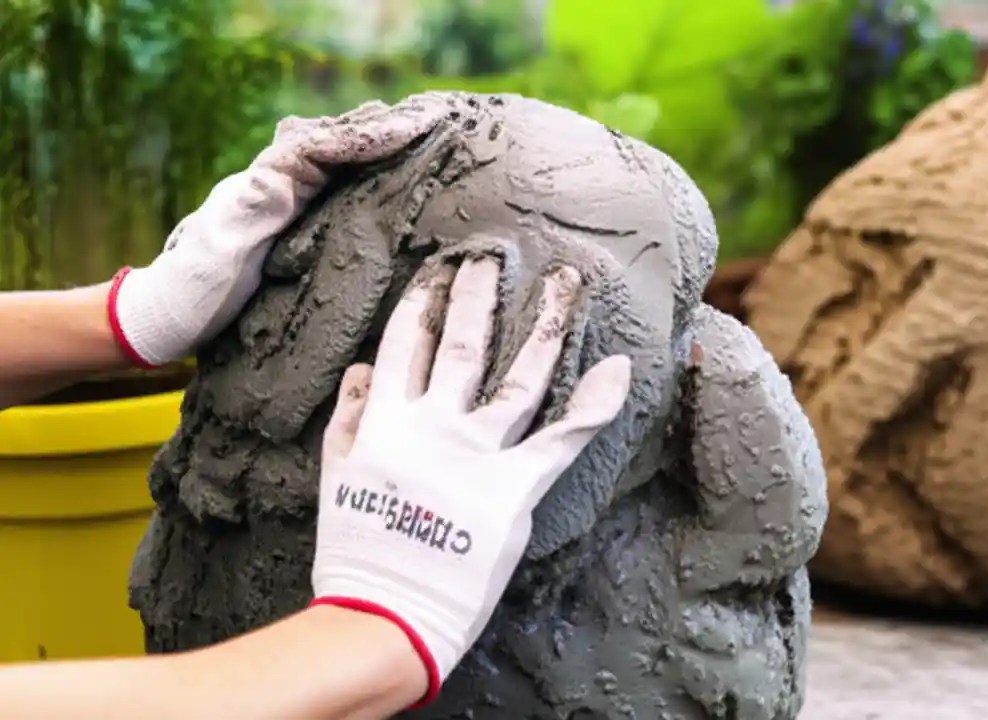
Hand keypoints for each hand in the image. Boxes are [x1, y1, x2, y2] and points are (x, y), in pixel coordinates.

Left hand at [108, 101, 440, 366]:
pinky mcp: (286, 226)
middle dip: (377, 131)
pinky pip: (331, 189)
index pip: (321, 147)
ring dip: (372, 147)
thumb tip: (287, 169)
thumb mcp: (221, 252)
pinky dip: (361, 175)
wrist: (164, 318)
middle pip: (331, 144)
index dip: (365, 138)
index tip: (409, 132)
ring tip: (415, 136)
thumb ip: (252, 211)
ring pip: (333, 163)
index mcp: (263, 187)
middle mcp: (274, 186)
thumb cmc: (191, 292)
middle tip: (427, 120)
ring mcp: (279, 204)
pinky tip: (383, 177)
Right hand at [309, 257, 630, 707]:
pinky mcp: (516, 488)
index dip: (423, 303)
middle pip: (464, 346)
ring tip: (560, 282)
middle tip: (491, 257)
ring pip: (519, 376)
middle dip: (478, 295)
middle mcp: (436, 426)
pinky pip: (562, 438)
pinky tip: (617, 368)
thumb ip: (350, 418)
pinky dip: (593, 404)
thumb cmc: (356, 548)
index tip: (437, 271)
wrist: (384, 613)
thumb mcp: (335, 475)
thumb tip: (363, 367)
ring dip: (544, 325)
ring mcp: (479, 454)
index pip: (407, 344)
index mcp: (388, 420)